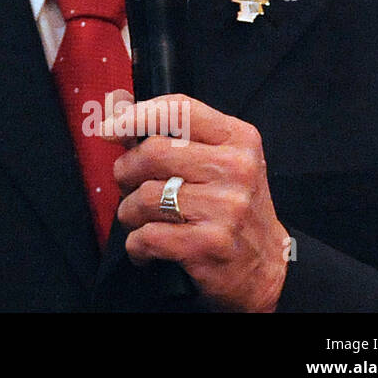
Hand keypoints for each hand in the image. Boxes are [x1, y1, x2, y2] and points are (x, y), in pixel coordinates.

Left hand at [103, 93, 289, 311]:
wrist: (268, 268)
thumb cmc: (231, 208)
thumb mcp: (219, 159)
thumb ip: (174, 133)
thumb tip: (117, 111)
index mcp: (238, 139)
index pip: (178, 109)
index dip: (135, 115)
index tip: (109, 128)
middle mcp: (236, 169)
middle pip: (152, 153)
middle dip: (125, 171)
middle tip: (127, 186)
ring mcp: (225, 207)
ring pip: (145, 196)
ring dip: (130, 212)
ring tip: (142, 220)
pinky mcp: (210, 244)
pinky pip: (147, 236)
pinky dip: (136, 244)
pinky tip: (146, 248)